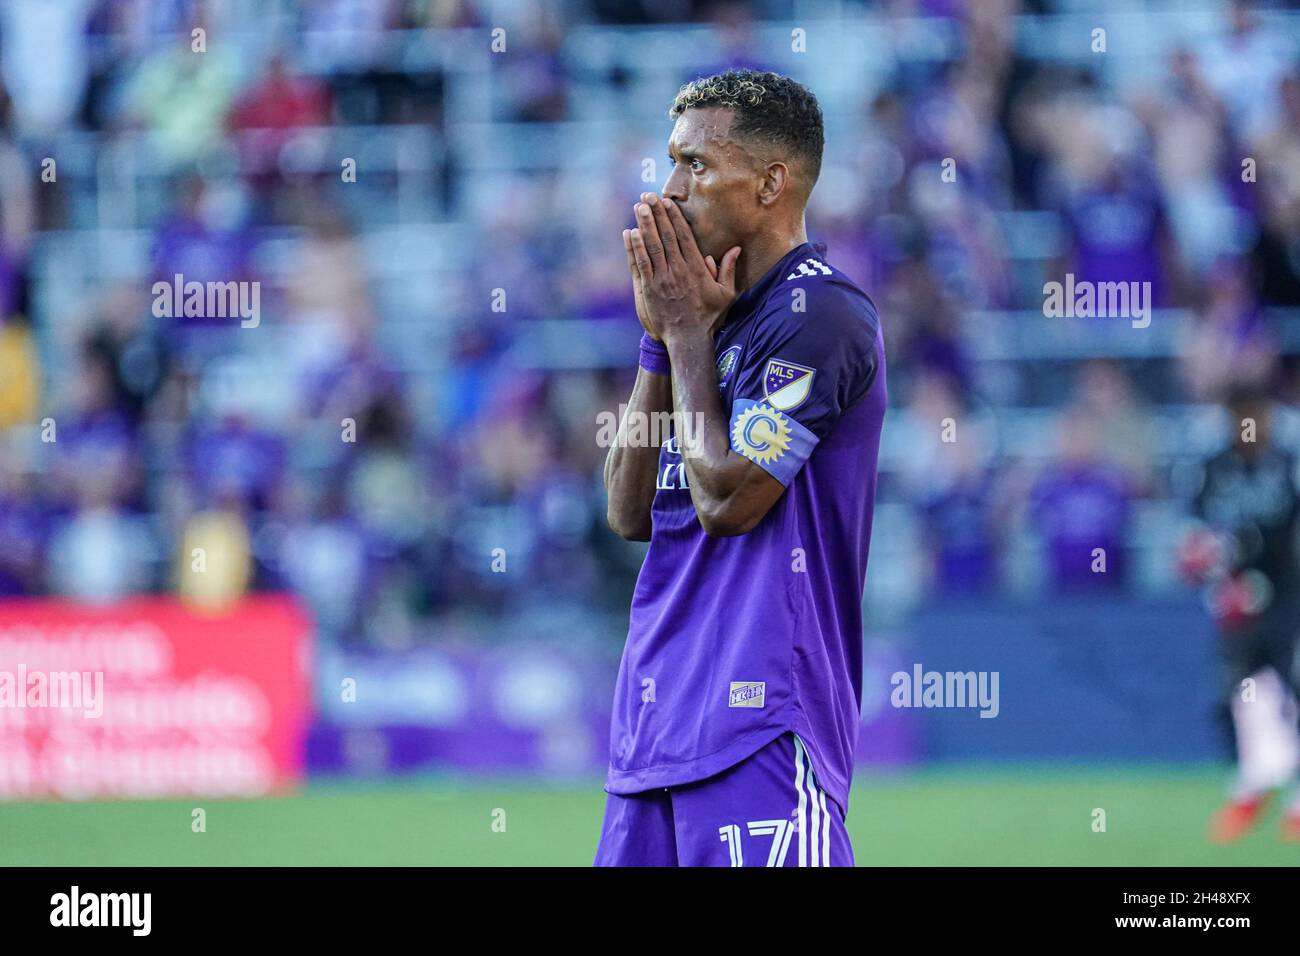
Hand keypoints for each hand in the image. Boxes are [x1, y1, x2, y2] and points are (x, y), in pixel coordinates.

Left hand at [627, 194, 740, 344]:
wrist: (687, 339)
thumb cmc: (708, 317)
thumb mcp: (726, 294)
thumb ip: (728, 270)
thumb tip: (735, 249)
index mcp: (696, 269)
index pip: (684, 236)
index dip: (674, 217)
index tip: (667, 202)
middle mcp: (678, 271)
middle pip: (666, 236)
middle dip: (657, 214)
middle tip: (649, 196)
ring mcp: (662, 279)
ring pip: (652, 246)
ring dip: (645, 225)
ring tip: (639, 207)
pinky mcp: (649, 289)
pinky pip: (641, 263)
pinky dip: (635, 247)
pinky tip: (631, 232)